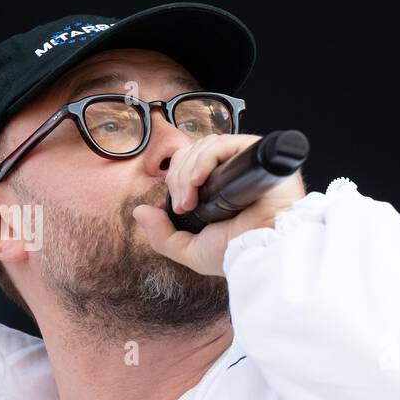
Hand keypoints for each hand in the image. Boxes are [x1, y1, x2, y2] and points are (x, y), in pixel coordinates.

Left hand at [131, 133, 306, 275]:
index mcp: (220, 187)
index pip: (190, 164)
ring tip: (191, 200)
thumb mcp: (191, 250)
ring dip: (188, 171)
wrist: (260, 255)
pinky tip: (199, 182)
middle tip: (183, 204)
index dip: (177, 178)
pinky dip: (204, 160)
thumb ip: (162, 235)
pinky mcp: (257, 154)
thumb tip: (139, 211)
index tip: (179, 206)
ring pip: (206, 145)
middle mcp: (234, 171)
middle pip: (194, 151)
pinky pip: (223, 144)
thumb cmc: (235, 254)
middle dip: (178, 177)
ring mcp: (246, 161)